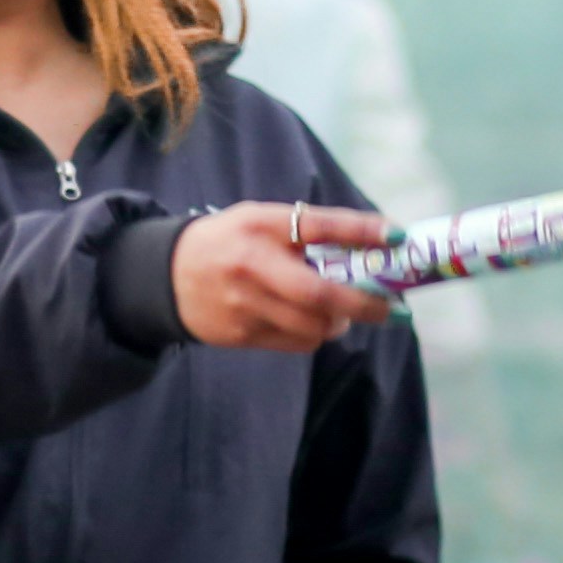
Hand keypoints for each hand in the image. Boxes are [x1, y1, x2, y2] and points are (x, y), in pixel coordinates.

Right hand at [170, 202, 395, 350]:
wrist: (166, 275)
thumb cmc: (228, 242)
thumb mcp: (259, 221)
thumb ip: (304, 233)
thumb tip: (369, 250)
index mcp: (259, 225)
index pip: (317, 225)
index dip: (361, 231)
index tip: (397, 236)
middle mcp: (251, 264)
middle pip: (319, 293)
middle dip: (363, 303)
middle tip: (389, 307)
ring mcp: (244, 304)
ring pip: (312, 325)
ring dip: (339, 322)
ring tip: (343, 312)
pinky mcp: (240, 334)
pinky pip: (294, 341)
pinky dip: (313, 333)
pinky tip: (309, 321)